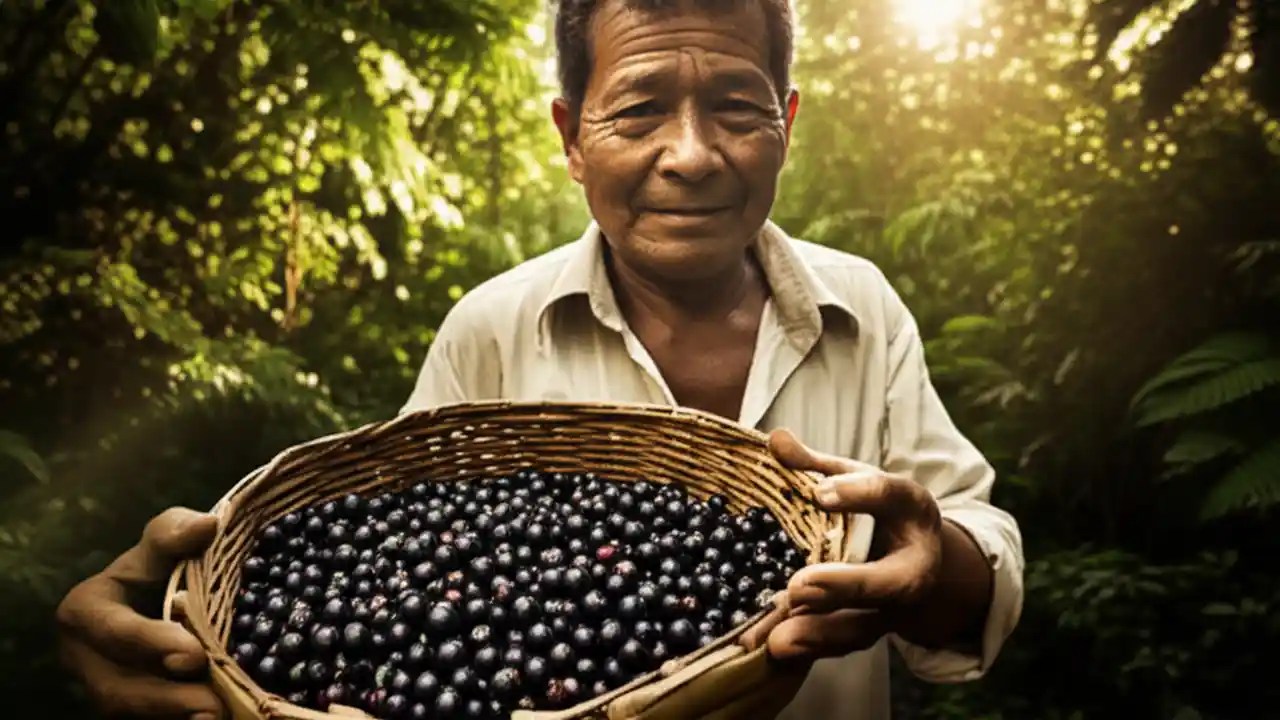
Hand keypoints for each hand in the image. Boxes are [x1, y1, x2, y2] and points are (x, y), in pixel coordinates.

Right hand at [55, 507, 225, 718]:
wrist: (164, 597)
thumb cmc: (162, 563)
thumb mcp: (163, 540)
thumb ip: (175, 532)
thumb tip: (208, 526)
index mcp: (84, 611)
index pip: (112, 630)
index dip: (149, 643)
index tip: (193, 655)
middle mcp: (84, 659)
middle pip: (117, 689)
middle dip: (164, 700)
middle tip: (213, 705)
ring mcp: (105, 689)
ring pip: (132, 714)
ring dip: (173, 718)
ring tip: (218, 716)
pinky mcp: (130, 710)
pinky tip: (219, 719)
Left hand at [741, 429, 943, 661]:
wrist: (920, 556)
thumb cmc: (879, 510)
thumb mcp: (855, 478)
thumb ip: (815, 463)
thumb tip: (775, 438)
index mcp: (911, 508)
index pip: (891, 496)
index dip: (859, 493)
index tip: (820, 492)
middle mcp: (913, 563)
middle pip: (886, 581)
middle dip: (845, 586)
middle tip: (799, 588)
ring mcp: (896, 606)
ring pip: (864, 626)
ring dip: (820, 634)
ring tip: (778, 640)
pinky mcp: (875, 630)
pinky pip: (844, 646)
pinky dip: (812, 650)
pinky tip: (775, 650)